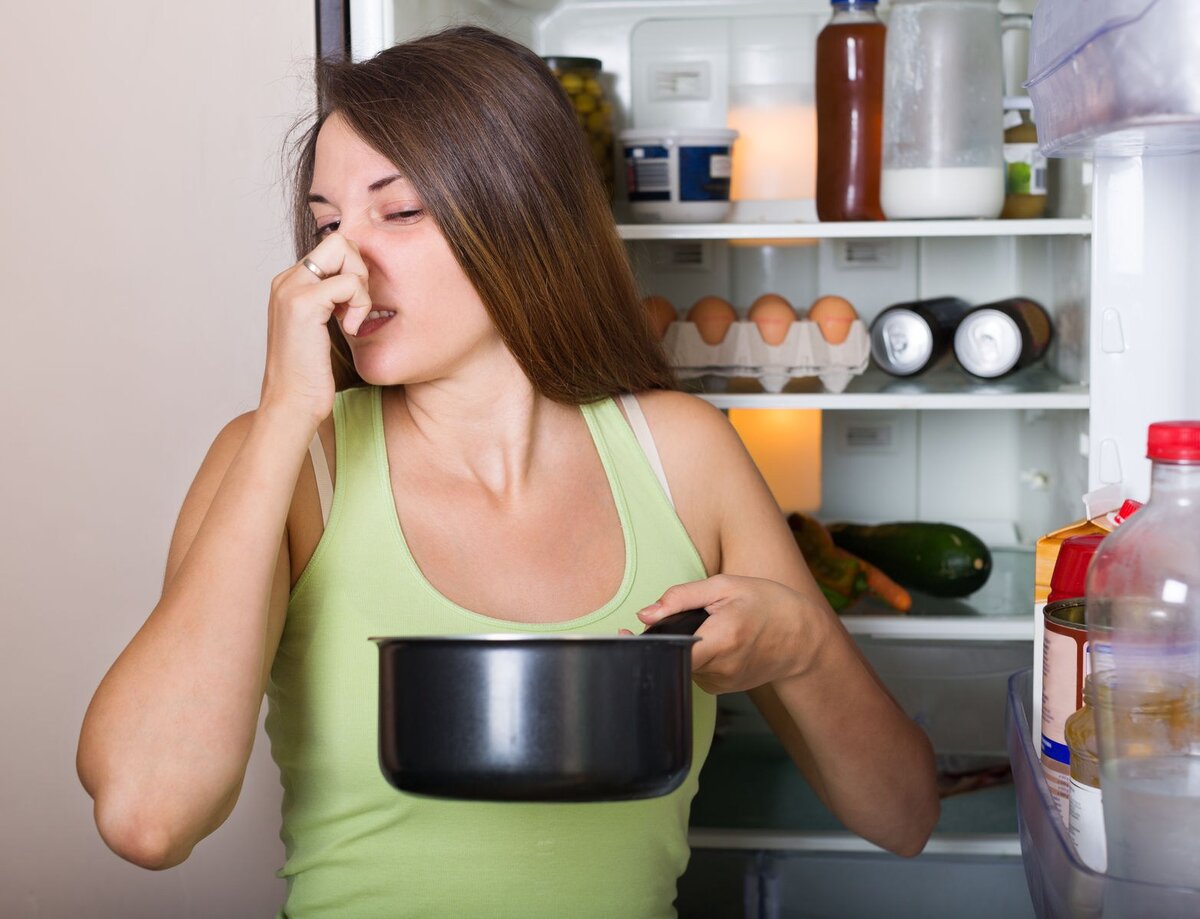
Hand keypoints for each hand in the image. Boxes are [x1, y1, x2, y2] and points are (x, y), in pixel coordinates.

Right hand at [259, 233, 372, 426]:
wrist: (291, 404)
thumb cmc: (310, 376)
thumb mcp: (322, 330)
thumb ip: (333, 303)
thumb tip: (359, 284)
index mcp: (289, 284)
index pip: (333, 250)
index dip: (354, 272)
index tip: (353, 307)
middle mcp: (286, 280)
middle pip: (339, 240)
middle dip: (360, 269)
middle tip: (358, 307)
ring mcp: (291, 288)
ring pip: (344, 250)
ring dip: (361, 285)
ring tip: (353, 319)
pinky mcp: (303, 303)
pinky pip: (349, 282)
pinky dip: (360, 304)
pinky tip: (351, 328)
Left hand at [634, 574, 823, 694]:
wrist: (802, 638)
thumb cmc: (766, 604)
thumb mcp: (725, 586)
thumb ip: (681, 597)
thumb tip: (645, 614)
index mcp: (721, 639)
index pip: (672, 653)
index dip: (645, 646)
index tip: (622, 636)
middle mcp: (720, 668)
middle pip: (672, 658)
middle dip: (662, 640)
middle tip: (656, 623)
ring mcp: (721, 683)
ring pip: (682, 665)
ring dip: (682, 647)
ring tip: (701, 627)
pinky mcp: (722, 689)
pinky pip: (695, 671)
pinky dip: (695, 656)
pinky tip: (710, 641)